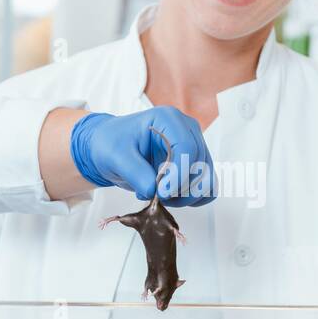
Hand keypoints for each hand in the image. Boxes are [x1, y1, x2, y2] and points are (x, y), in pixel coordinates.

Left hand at [69, 106, 214, 206]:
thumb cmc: (112, 144)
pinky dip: (191, 199)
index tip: (162, 193)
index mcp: (169, 120)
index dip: (178, 175)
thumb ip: (136, 173)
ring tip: (160, 196)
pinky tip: (170, 197)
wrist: (110, 149)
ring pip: (207, 180)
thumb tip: (154, 192)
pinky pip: (206, 188)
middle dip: (180, 188)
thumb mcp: (116, 157)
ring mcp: (194, 148)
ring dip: (186, 196)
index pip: (187, 148)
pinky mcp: (194, 165)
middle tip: (156, 196)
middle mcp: (187, 131)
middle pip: (201, 166)